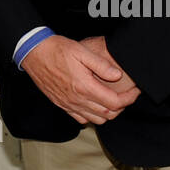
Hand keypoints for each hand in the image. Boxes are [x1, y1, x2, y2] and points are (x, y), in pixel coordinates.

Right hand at [21, 35, 139, 125]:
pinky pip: (81, 119)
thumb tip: (117, 75)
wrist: (33, 53)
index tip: (135, 92)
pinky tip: (94, 104)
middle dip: (122, 106)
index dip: (129, 99)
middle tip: (126, 95)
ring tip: (112, 99)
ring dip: (108, 113)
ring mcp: (68, 104)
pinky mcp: (61, 104)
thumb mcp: (81, 51)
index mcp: (84, 87)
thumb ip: (101, 65)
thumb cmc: (56, 49)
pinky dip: (92, 116)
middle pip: (108, 114)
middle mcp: (77, 99)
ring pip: (96, 119)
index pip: (115, 102)